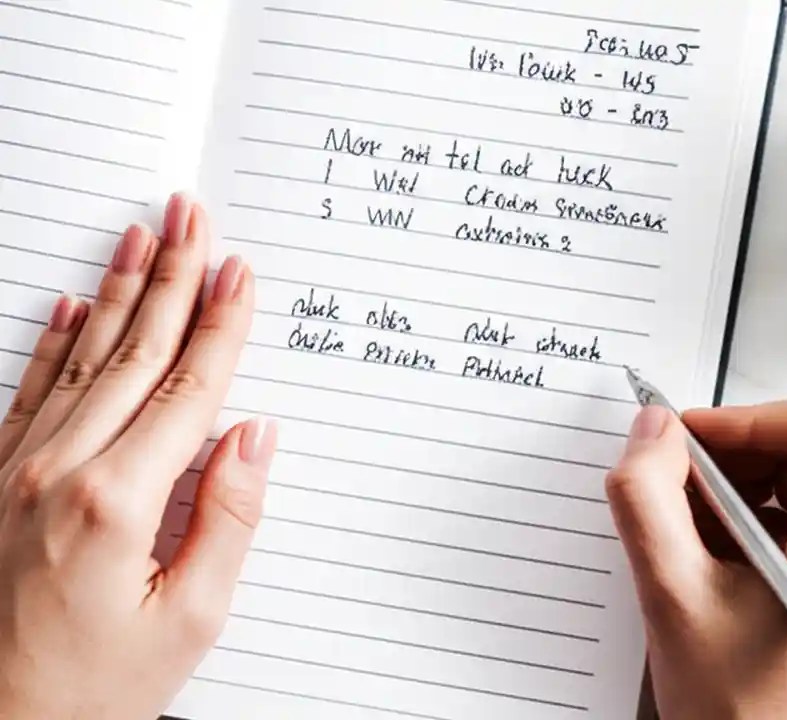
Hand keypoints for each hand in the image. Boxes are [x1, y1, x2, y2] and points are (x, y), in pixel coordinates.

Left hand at [0, 195, 274, 719]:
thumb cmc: (94, 689)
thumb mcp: (191, 620)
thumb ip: (229, 518)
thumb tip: (253, 437)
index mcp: (117, 503)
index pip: (187, 390)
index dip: (221, 324)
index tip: (240, 270)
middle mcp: (59, 472)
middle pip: (134, 354)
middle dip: (172, 277)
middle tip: (193, 214)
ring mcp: (17, 472)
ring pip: (80, 358)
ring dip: (118, 291)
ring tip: (142, 235)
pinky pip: (27, 391)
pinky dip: (52, 341)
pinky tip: (70, 304)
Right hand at [606, 397, 786, 719]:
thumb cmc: (739, 714)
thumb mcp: (672, 598)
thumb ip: (648, 499)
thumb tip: (653, 431)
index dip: (746, 419)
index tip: (691, 440)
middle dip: (743, 453)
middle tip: (680, 480)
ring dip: (750, 485)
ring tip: (696, 527)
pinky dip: (767, 515)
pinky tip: (721, 554)